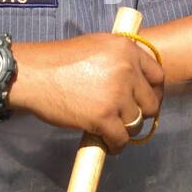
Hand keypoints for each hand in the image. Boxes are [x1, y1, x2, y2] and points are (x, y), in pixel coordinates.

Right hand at [9, 33, 163, 153]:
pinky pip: (121, 138)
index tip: (144, 100)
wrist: (33, 75)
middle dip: (140, 112)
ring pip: (136, 122)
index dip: (153, 92)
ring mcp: (116, 94)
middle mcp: (127, 70)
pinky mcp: (104, 117)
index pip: (158, 76)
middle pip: (151, 102)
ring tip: (111, 129)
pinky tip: (108, 143)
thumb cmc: (58, 61)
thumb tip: (135, 79)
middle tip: (126, 117)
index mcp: (127, 50)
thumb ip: (119, 59)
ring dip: (125, 129)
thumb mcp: (96, 47)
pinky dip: (116, 145)